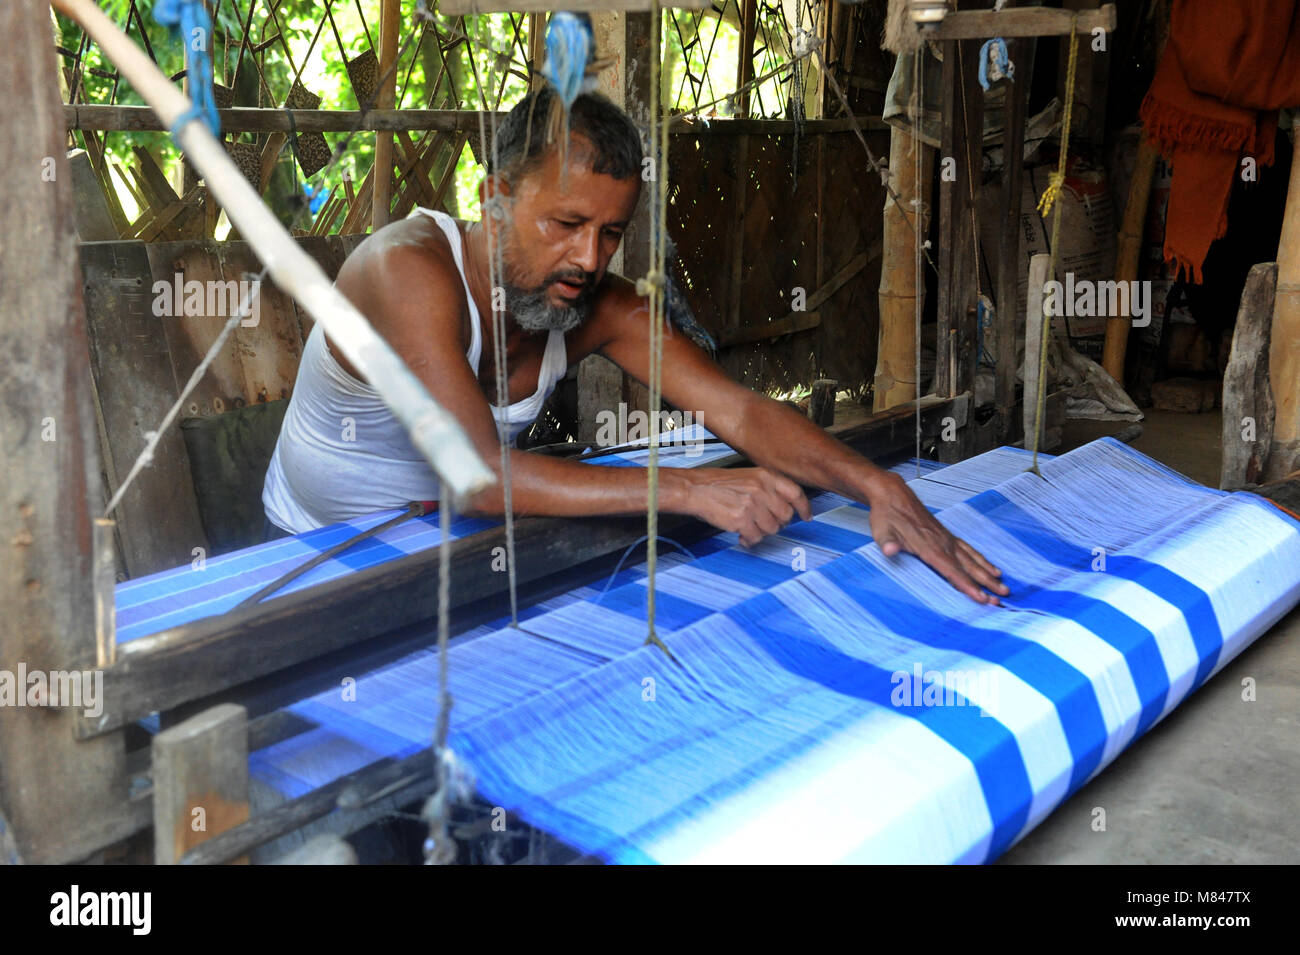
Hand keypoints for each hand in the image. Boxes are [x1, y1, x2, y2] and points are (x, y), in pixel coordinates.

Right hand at [685, 467, 811, 546]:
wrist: (694, 488)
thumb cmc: (717, 484)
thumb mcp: (747, 476)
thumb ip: (767, 488)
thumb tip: (783, 508)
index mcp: (765, 476)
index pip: (795, 493)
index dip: (803, 507)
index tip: (806, 516)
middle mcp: (761, 489)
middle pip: (785, 515)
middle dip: (777, 523)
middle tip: (765, 523)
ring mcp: (752, 505)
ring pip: (772, 529)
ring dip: (761, 532)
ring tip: (748, 527)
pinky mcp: (742, 520)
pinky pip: (756, 537)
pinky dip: (749, 540)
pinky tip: (741, 535)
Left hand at [866, 471, 1008, 604]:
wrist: (893, 494)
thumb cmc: (887, 515)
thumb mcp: (881, 531)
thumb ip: (888, 543)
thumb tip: (890, 551)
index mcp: (927, 546)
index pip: (951, 570)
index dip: (966, 585)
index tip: (981, 597)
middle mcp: (942, 543)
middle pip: (967, 567)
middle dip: (985, 583)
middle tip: (1001, 597)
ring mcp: (946, 538)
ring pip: (972, 559)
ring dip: (987, 573)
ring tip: (1003, 586)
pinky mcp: (947, 535)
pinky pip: (968, 550)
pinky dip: (981, 559)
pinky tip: (991, 568)